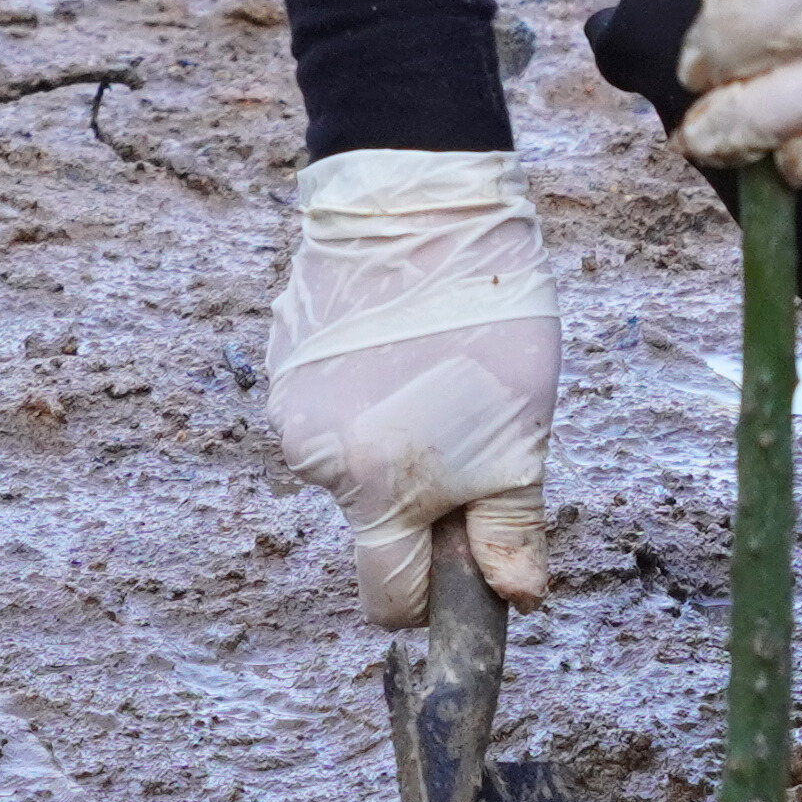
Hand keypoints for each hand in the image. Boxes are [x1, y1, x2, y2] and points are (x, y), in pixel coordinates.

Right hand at [265, 148, 556, 622]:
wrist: (420, 205)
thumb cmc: (483, 322)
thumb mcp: (520, 434)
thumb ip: (510, 523)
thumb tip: (516, 596)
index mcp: (375, 490)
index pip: (387, 596)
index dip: (431, 592)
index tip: (463, 555)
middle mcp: (315, 460)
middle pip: (372, 520)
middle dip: (417, 500)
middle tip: (466, 427)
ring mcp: (289, 407)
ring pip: (351, 460)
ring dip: (390, 437)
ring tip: (431, 366)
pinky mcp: (281, 360)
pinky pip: (330, 406)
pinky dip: (362, 392)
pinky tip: (395, 339)